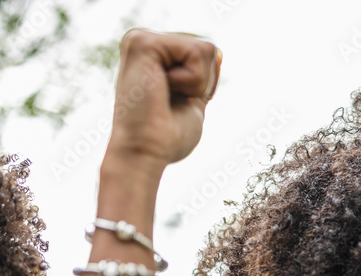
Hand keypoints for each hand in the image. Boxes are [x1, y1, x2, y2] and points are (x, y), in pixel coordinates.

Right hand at [104, 29, 220, 173]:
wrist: (145, 152)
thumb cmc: (167, 137)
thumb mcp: (193, 100)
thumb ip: (202, 77)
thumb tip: (219, 54)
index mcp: (154, 54)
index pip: (206, 55)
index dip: (205, 85)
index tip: (176, 103)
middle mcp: (144, 40)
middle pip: (208, 49)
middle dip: (202, 83)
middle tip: (170, 102)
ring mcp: (141, 38)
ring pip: (206, 49)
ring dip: (197, 83)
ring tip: (166, 96)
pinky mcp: (143, 42)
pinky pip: (197, 51)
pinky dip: (192, 80)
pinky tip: (164, 89)